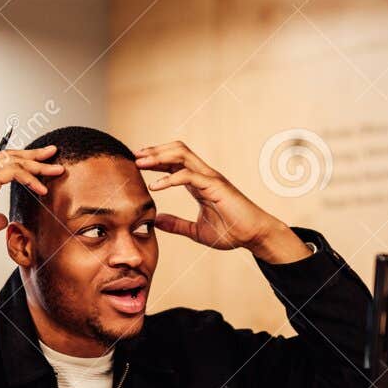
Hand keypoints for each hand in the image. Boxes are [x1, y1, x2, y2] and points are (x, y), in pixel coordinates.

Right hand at [0, 145, 64, 253]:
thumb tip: (3, 219)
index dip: (19, 160)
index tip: (36, 164)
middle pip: (8, 155)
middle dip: (33, 154)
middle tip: (52, 154)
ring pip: (13, 159)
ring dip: (37, 163)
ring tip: (56, 168)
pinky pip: (12, 172)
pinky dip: (29, 177)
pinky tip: (41, 188)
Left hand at [135, 140, 309, 263]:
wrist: (253, 236)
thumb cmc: (232, 232)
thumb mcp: (196, 231)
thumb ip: (177, 224)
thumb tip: (156, 220)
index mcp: (199, 183)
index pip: (174, 162)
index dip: (155, 160)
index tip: (137, 163)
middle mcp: (204, 175)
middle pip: (176, 151)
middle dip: (154, 151)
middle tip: (134, 157)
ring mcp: (210, 178)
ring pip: (181, 155)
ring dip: (158, 157)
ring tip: (140, 164)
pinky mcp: (215, 186)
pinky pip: (188, 175)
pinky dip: (169, 178)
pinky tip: (155, 186)